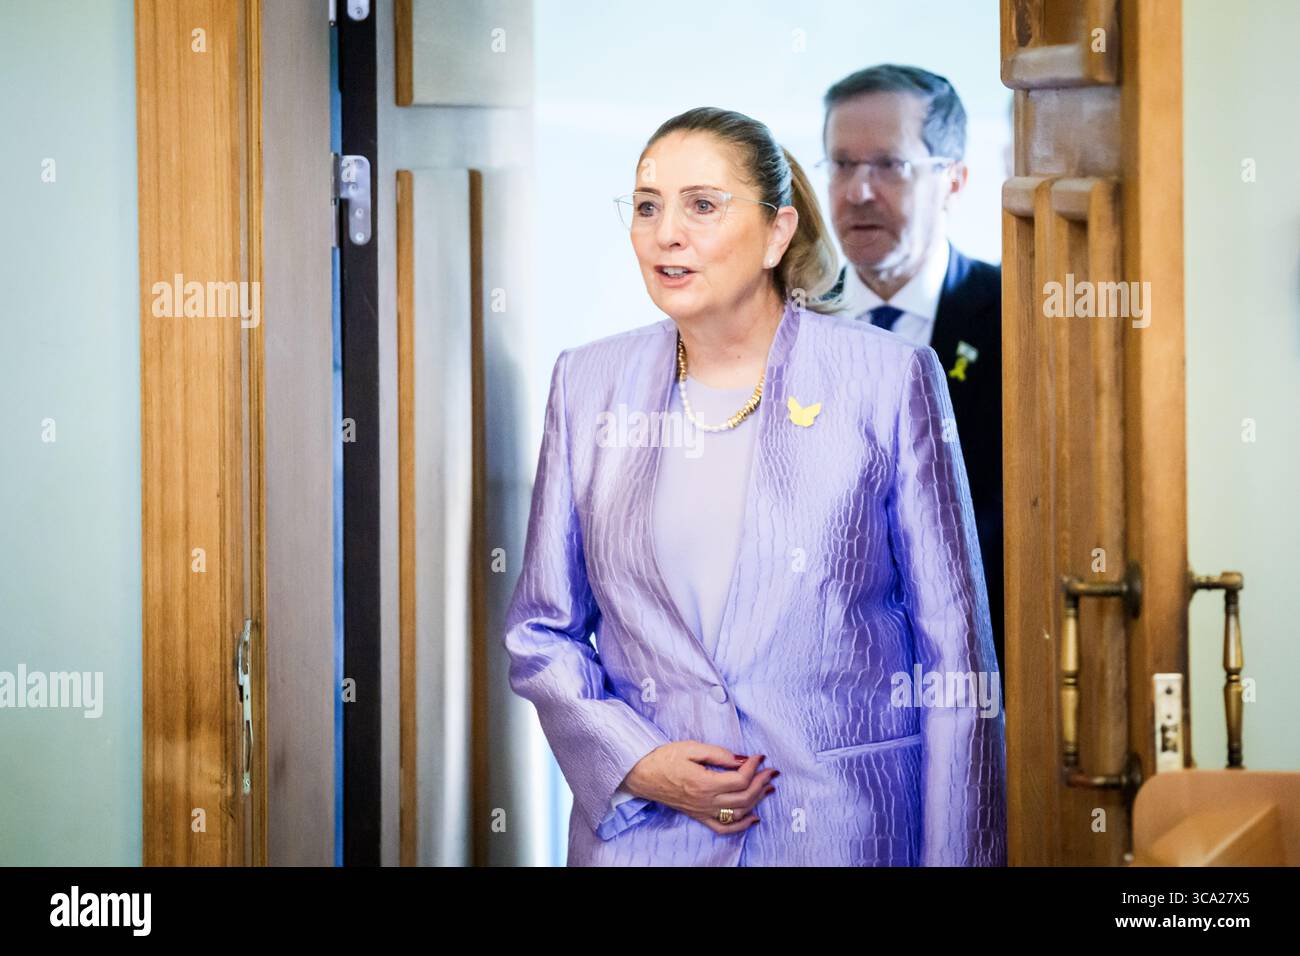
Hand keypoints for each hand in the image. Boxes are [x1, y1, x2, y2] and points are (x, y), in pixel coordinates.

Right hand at [620, 742, 778, 834]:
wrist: (642, 775)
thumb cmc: (663, 759)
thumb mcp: (690, 748)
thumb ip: (717, 754)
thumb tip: (740, 759)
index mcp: (704, 782)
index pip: (740, 779)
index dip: (753, 768)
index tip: (759, 756)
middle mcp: (705, 801)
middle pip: (744, 797)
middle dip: (761, 782)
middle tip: (771, 770)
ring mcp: (702, 811)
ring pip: (738, 813)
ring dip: (757, 800)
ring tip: (768, 787)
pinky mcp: (698, 816)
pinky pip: (724, 827)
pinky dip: (741, 826)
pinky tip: (753, 817)